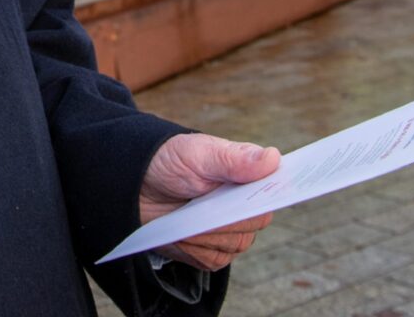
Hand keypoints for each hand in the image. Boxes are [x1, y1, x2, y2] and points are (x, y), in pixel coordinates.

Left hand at [138, 134, 279, 270]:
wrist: (137, 184)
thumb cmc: (171, 161)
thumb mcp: (200, 153)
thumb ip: (235, 159)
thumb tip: (273, 158)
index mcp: (250, 178)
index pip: (275, 191)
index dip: (273, 196)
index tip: (255, 197)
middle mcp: (246, 206)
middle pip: (253, 223)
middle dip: (225, 216)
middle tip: (200, 204)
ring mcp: (231, 231)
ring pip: (234, 245)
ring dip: (206, 233)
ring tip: (184, 216)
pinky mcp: (212, 251)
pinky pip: (214, 260)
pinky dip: (195, 249)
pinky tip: (180, 233)